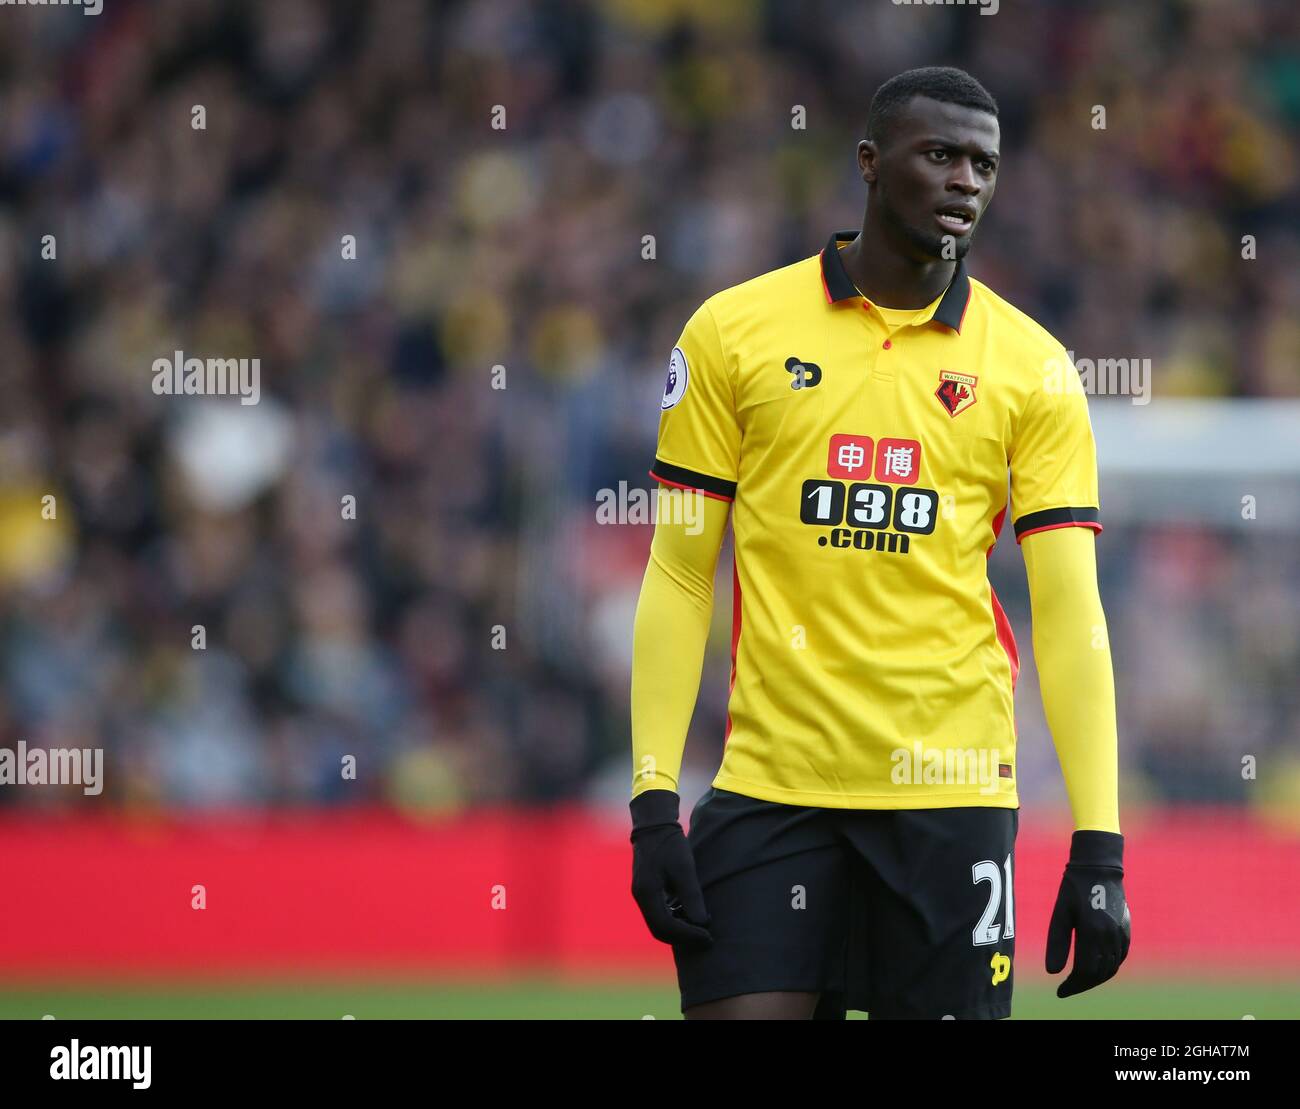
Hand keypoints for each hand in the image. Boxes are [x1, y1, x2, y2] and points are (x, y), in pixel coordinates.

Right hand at [630, 789, 712, 949]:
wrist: (654, 825)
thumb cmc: (670, 844)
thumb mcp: (684, 868)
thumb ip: (692, 896)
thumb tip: (702, 923)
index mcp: (647, 893)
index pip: (665, 926)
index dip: (687, 935)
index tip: (708, 936)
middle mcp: (641, 897)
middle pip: (660, 930)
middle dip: (684, 938)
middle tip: (707, 938)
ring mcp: (642, 895)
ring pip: (659, 924)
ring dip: (680, 930)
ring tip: (702, 928)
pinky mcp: (647, 891)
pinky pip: (659, 914)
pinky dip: (675, 920)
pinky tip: (691, 915)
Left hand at [1046, 830, 1131, 997]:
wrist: (1099, 868)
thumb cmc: (1073, 888)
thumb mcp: (1060, 913)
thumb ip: (1057, 942)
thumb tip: (1052, 972)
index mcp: (1091, 932)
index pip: (1084, 971)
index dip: (1072, 985)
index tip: (1060, 991)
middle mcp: (1110, 936)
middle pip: (1099, 973)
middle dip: (1083, 985)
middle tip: (1067, 989)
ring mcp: (1121, 933)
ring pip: (1112, 967)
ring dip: (1096, 978)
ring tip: (1080, 981)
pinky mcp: (1126, 929)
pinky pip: (1120, 956)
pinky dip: (1110, 967)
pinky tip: (1098, 968)